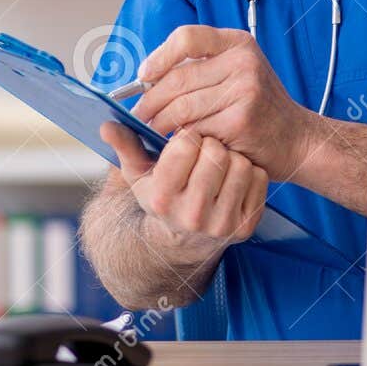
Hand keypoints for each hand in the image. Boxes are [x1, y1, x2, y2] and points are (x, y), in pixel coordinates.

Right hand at [100, 121, 268, 264]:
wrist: (185, 240)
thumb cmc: (162, 196)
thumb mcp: (138, 174)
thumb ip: (125, 147)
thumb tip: (106, 125)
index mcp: (163, 199)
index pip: (186, 145)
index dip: (188, 136)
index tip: (186, 142)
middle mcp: (192, 216)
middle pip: (216, 153)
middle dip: (211, 145)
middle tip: (205, 151)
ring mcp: (222, 225)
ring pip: (241, 164)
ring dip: (232, 157)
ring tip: (219, 166)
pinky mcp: (246, 227)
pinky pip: (260, 179)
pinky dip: (250, 172)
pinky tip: (234, 180)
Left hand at [129, 25, 320, 178]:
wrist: (296, 139)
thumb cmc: (258, 107)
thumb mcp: (237, 72)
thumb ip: (201, 67)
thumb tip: (147, 77)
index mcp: (238, 43)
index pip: (186, 37)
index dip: (158, 57)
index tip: (143, 75)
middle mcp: (243, 61)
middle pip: (178, 78)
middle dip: (150, 100)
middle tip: (138, 115)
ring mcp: (245, 90)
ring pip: (182, 107)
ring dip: (159, 123)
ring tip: (152, 131)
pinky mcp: (240, 121)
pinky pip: (195, 129)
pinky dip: (181, 139)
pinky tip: (178, 144)